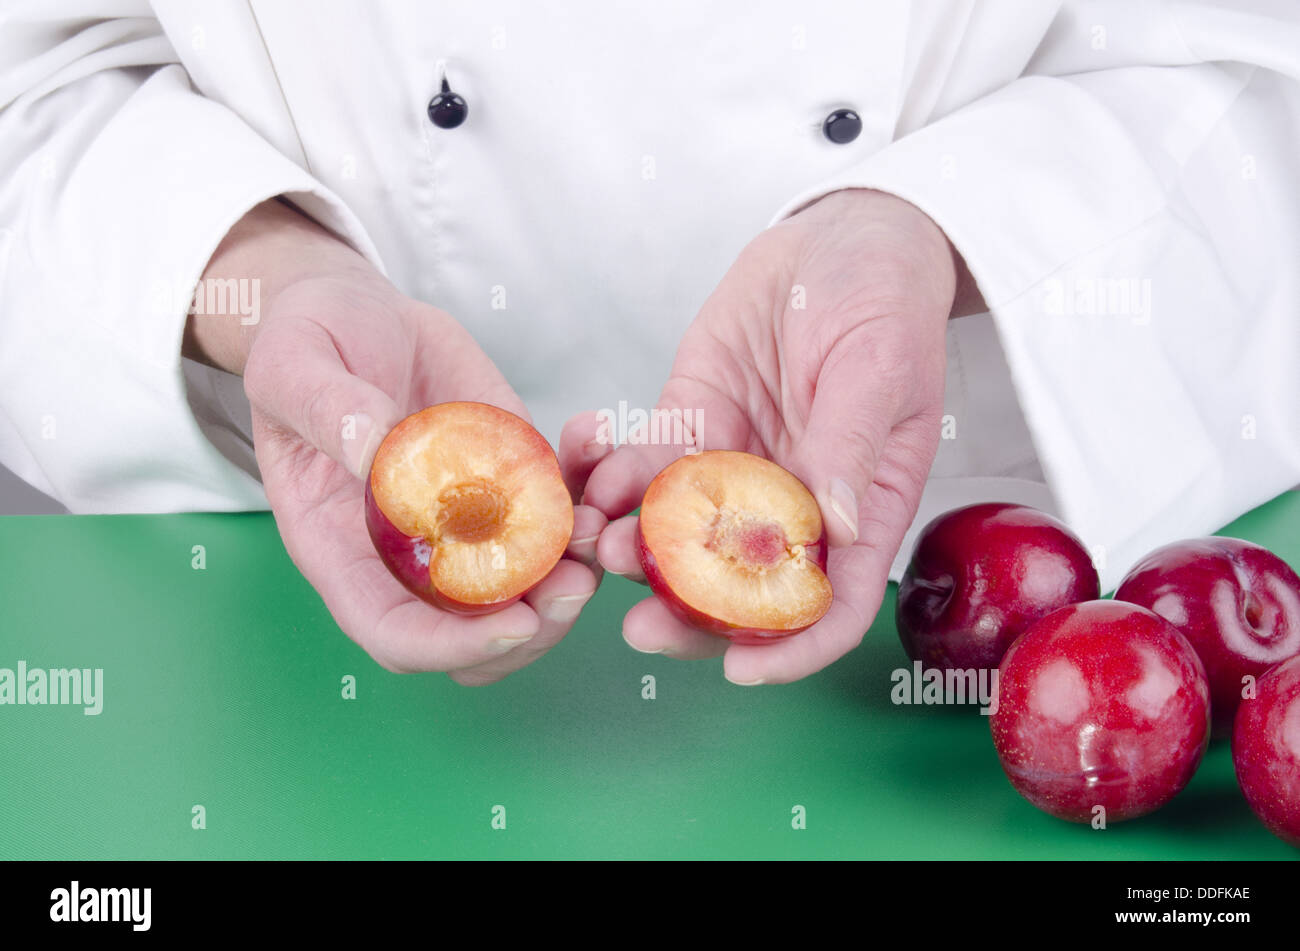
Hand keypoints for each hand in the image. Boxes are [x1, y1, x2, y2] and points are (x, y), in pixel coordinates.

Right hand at [188, 200, 603, 683]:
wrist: (357, 317)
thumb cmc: (306, 348)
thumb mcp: (292, 367)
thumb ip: (326, 410)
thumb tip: (377, 452)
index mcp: (342, 548)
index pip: (397, 632)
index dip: (455, 645)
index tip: (516, 624)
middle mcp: (410, 550)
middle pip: (478, 629)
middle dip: (539, 623)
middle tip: (579, 579)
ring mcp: (467, 519)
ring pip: (531, 582)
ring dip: (575, 566)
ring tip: (598, 518)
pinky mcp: (507, 477)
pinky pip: (555, 505)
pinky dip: (587, 486)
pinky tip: (592, 437)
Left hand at [567, 189, 962, 683]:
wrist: (836, 236)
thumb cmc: (884, 297)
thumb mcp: (879, 365)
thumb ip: (850, 444)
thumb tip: (834, 528)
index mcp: (858, 506)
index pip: (832, 604)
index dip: (792, 650)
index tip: (741, 673)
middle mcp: (791, 503)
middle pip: (741, 589)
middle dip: (688, 615)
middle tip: (636, 624)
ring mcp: (735, 469)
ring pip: (680, 537)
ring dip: (635, 550)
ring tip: (596, 541)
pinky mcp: (689, 428)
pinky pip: (644, 470)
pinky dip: (613, 480)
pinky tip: (589, 473)